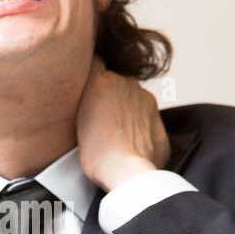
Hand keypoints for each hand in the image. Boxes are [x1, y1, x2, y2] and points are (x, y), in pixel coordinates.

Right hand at [76, 55, 169, 191]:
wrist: (128, 173)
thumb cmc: (97, 153)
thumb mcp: (77, 119)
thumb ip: (87, 97)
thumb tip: (92, 97)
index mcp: (101, 80)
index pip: (95, 60)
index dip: (92, 71)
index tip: (88, 83)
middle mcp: (126, 82)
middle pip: (115, 81)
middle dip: (109, 94)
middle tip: (99, 117)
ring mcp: (145, 97)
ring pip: (132, 96)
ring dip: (125, 108)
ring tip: (115, 133)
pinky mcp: (158, 115)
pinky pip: (145, 115)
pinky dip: (139, 124)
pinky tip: (130, 142)